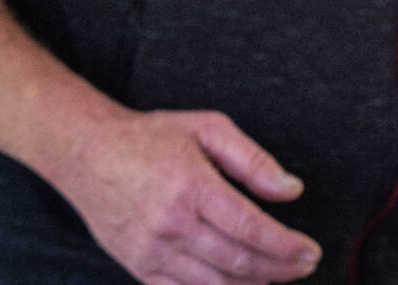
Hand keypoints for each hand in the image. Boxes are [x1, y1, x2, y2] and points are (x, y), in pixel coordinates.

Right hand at [52, 108, 321, 283]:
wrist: (86, 154)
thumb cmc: (151, 137)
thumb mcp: (208, 128)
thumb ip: (253, 160)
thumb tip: (292, 190)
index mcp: (191, 186)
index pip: (250, 228)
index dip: (285, 246)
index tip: (311, 251)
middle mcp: (170, 224)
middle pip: (237, 262)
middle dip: (279, 269)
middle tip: (306, 266)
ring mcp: (151, 252)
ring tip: (279, 278)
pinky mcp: (138, 267)